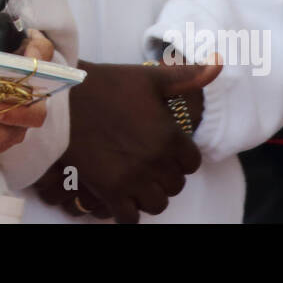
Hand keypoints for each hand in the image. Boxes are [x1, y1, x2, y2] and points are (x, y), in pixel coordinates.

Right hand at [32, 58, 220, 222]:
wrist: (61, 96)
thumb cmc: (105, 84)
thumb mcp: (149, 78)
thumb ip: (187, 76)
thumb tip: (220, 64)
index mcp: (169, 135)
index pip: (192, 163)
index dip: (180, 157)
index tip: (164, 149)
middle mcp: (155, 161)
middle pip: (175, 185)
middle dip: (165, 175)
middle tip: (146, 162)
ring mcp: (132, 178)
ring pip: (156, 204)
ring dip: (149, 194)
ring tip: (135, 179)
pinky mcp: (108, 190)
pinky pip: (129, 217)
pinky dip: (127, 211)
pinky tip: (119, 195)